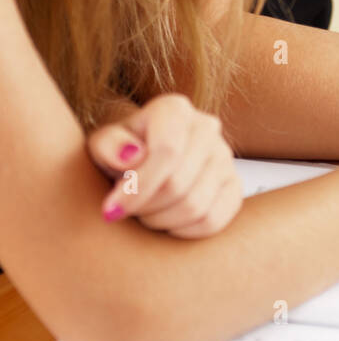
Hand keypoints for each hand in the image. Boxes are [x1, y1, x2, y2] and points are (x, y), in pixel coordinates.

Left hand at [86, 94, 242, 237]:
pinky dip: (185, 231)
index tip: (111, 211)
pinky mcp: (234, 185)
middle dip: (145, 207)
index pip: (167, 151)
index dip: (138, 187)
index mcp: (175, 109)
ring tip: (145, 214)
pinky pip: (214, 221)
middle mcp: (207, 127)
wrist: (141, 160)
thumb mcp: (102, 145)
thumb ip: (110, 146)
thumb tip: (131, 157)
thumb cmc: (119, 153)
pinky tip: (166, 223)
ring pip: (196, 206)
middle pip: (178, 184)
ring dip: (161, 221)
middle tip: (128, 211)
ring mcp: (225, 157)